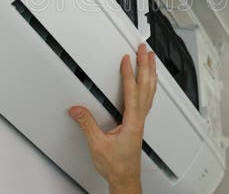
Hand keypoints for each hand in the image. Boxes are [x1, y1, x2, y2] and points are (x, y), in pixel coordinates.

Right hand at [68, 44, 157, 192]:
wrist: (125, 178)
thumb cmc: (116, 165)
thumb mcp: (97, 145)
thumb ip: (87, 125)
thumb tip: (77, 109)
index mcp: (132, 121)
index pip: (132, 92)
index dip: (129, 74)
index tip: (127, 59)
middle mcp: (139, 119)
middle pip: (147, 87)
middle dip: (146, 66)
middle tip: (145, 50)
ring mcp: (140, 121)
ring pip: (150, 92)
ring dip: (151, 73)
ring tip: (151, 59)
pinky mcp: (138, 123)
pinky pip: (148, 99)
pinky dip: (149, 85)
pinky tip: (148, 81)